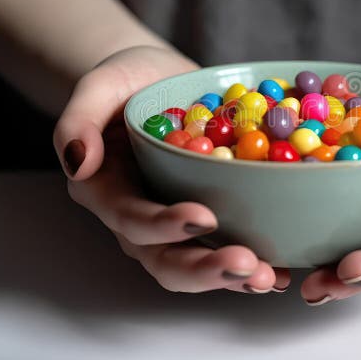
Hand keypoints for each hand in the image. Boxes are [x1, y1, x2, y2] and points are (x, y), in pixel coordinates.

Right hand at [53, 45, 290, 293]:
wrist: (158, 82)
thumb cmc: (126, 82)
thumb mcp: (99, 85)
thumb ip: (78, 120)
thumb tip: (78, 160)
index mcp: (108, 191)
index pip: (132, 218)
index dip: (164, 225)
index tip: (203, 217)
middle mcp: (140, 218)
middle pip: (166, 260)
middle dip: (205, 268)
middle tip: (246, 264)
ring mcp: (175, 224)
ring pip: (199, 264)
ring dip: (233, 278)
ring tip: (268, 276)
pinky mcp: (208, 218)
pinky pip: (227, 248)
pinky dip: (255, 263)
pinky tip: (282, 270)